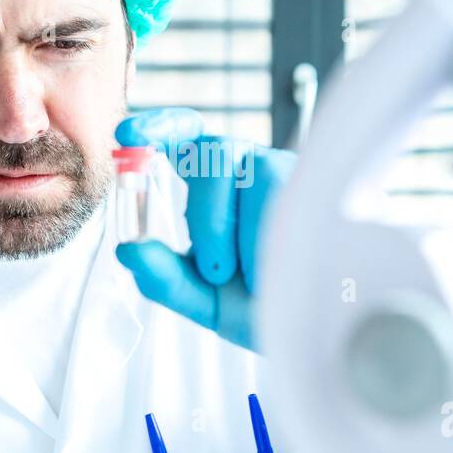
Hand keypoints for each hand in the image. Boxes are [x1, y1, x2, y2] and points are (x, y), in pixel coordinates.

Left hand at [113, 107, 295, 351]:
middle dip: (207, 219)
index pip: (185, 135)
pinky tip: (282, 267)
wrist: (325, 326)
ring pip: (249, 169)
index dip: (158, 126)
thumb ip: (164, 278)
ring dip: (241, 232)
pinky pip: (282, 193)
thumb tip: (128, 249)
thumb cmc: (263, 306)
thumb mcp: (206, 301)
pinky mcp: (318, 183)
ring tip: (256, 277)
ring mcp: (285, 171)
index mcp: (214, 185)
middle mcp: (247, 168)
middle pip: (211, 154)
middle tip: (217, 273)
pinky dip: (269, 239)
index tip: (127, 136)